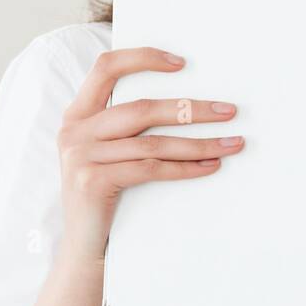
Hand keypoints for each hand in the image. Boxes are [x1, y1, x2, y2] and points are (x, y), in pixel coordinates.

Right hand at [56, 46, 243, 264]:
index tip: (182, 63)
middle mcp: (74, 130)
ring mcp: (81, 156)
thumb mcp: (106, 152)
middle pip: (142, 108)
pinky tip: (210, 165)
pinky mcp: (92, 182)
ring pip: (153, 142)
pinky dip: (186, 167)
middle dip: (191, 108)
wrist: (83, 247)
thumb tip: (185, 103)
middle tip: (229, 111)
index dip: (143, 58)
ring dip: (199, 142)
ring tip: (231, 143)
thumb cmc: (104, 194)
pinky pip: (151, 169)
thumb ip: (125, 125)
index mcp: (77, 114)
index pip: (106, 67)